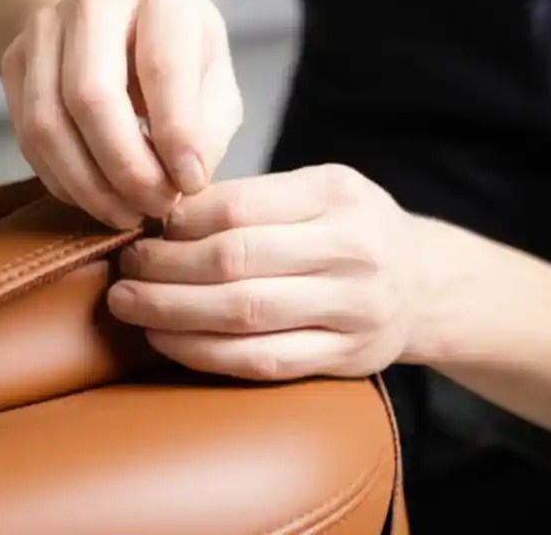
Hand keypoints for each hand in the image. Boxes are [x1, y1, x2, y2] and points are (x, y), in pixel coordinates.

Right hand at [0, 0, 242, 228]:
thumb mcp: (216, 82)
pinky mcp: (14, 58)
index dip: (176, 137)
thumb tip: (182, 178)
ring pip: (49, 122)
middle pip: (91, 95)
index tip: (190, 184)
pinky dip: (64, 180)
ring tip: (128, 213)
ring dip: (90, 185)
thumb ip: (208, 128)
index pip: (162, 68)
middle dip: (125, 167)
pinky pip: (28, 136)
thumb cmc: (182, 57)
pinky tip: (98, 197)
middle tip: (156, 207)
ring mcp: (46, 24)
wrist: (124, 21)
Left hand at [108, 164, 419, 380]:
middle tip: (124, 270)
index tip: (142, 226)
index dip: (177, 221)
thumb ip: (254, 198)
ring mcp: (352, 309)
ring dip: (171, 313)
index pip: (238, 207)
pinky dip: (203, 353)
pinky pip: (261, 361)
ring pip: (242, 316)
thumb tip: (160, 209)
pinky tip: (167, 341)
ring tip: (129, 305)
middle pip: (235, 262)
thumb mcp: (321, 188)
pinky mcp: (345, 358)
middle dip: (163, 269)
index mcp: (337, 194)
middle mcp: (351, 251)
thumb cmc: (352, 228)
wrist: (425, 284)